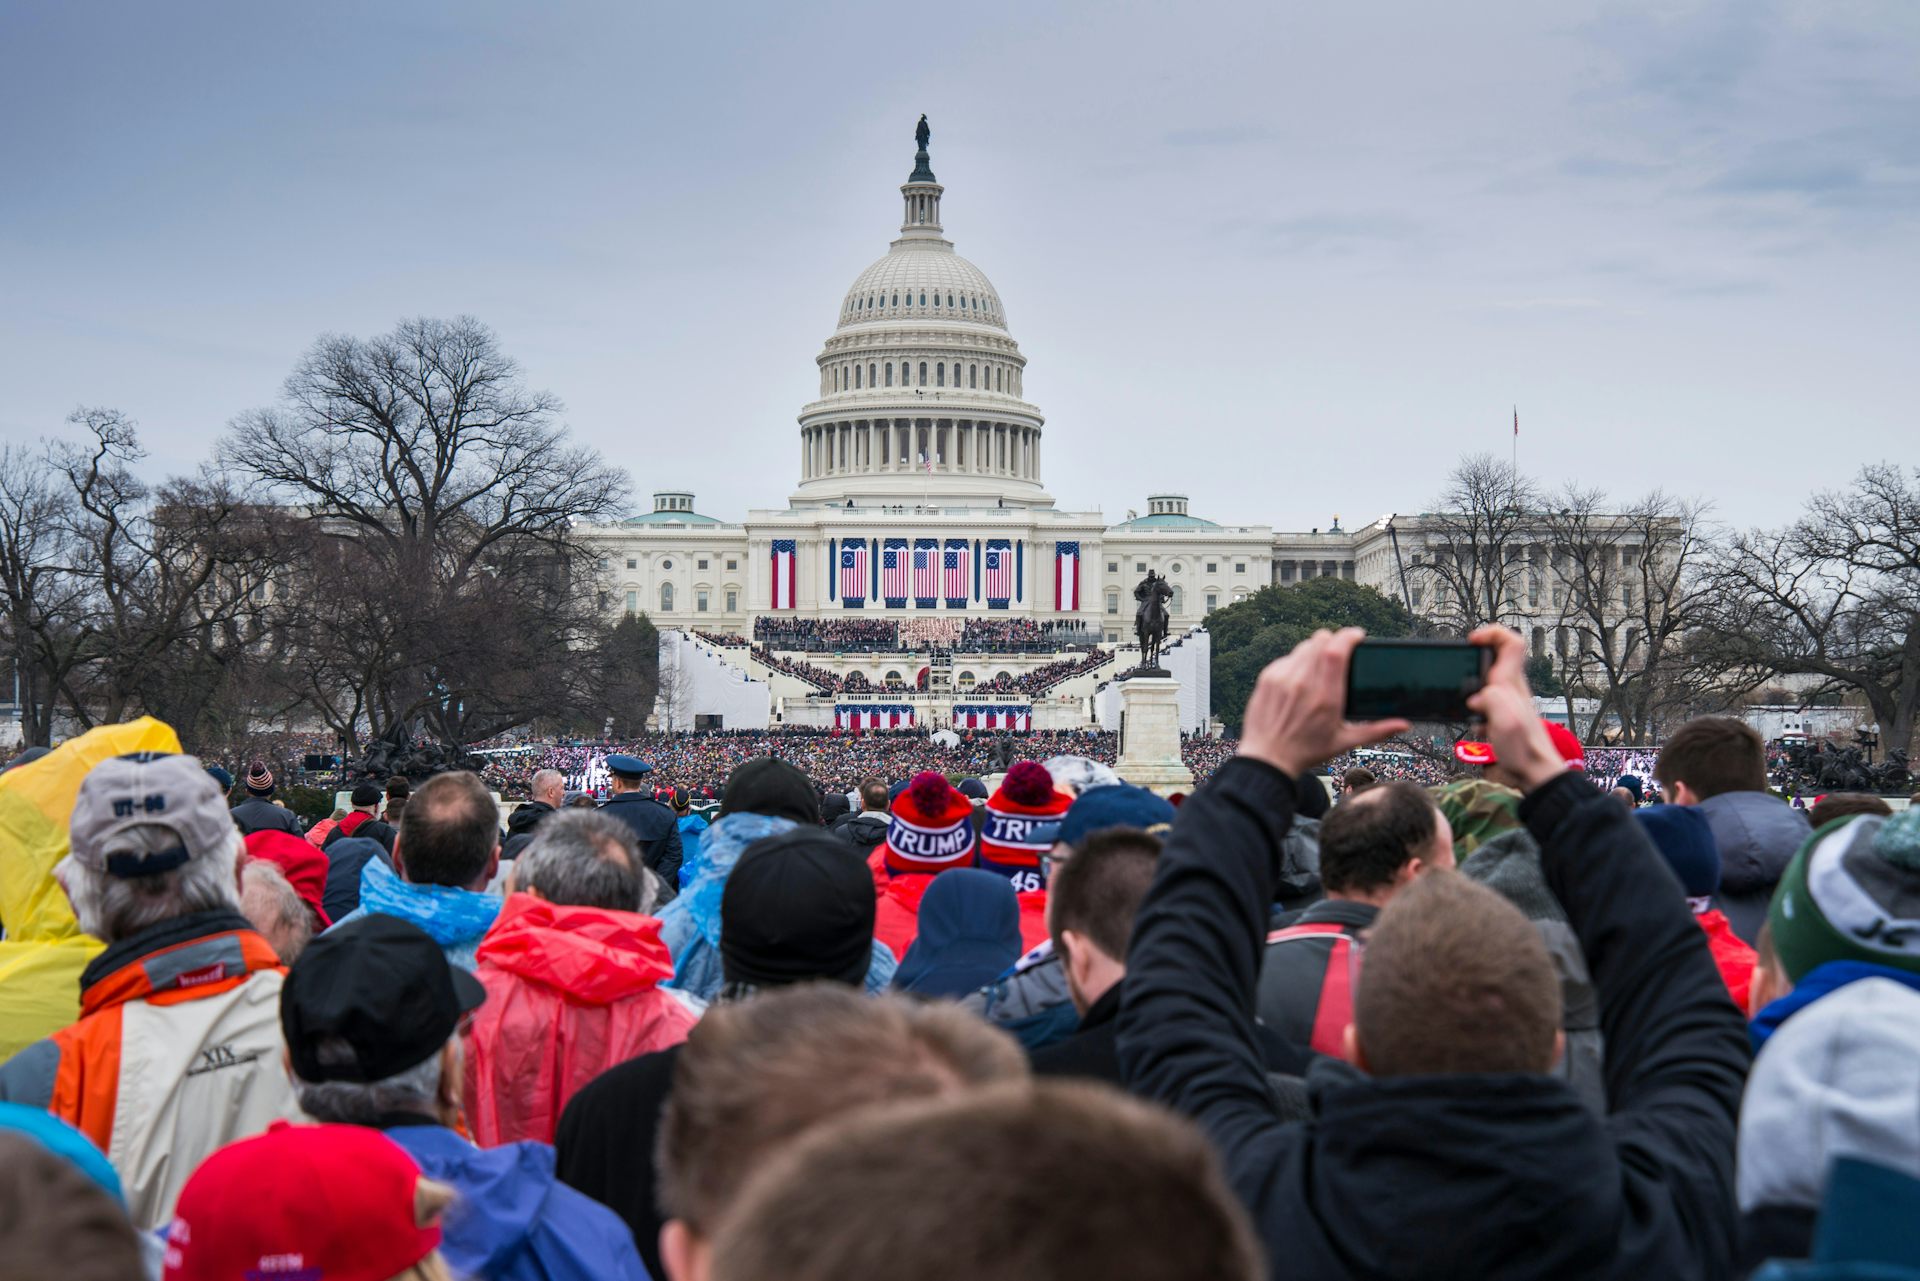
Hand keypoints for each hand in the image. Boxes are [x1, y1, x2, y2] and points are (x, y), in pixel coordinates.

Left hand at [1237, 628, 1410, 778]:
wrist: (1268, 759)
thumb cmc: (1306, 751)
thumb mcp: (1344, 742)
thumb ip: (1377, 730)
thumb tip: (1404, 725)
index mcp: (1326, 698)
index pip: (1337, 651)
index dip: (1348, 636)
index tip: (1356, 635)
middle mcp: (1303, 684)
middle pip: (1321, 640)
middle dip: (1334, 641)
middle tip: (1340, 652)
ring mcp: (1282, 679)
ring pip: (1304, 646)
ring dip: (1316, 650)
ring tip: (1320, 666)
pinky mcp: (1267, 679)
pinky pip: (1287, 658)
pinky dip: (1297, 662)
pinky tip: (1300, 679)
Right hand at [1465, 625, 1567, 791]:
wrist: (1535, 774)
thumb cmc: (1524, 749)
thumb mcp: (1505, 719)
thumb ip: (1491, 698)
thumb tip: (1476, 695)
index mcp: (1511, 683)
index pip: (1512, 642)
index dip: (1491, 634)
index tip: (1472, 642)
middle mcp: (1511, 688)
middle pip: (1495, 660)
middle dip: (1474, 666)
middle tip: (1461, 679)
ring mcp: (1507, 703)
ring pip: (1485, 684)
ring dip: (1471, 694)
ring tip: (1470, 711)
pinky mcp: (1503, 718)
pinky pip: (1484, 707)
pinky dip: (1475, 715)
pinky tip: (1478, 729)